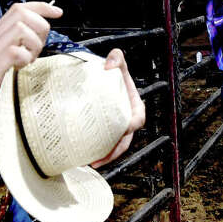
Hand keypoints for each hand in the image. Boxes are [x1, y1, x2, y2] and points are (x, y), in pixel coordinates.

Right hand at [0, 1, 62, 127]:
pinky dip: (23, 58)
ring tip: (27, 62)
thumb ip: (13, 52)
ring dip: (33, 44)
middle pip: (23, 14)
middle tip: (36, 51)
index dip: (41, 7)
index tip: (57, 13)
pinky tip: (21, 69)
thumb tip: (34, 47)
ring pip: (20, 29)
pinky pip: (13, 52)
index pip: (19, 9)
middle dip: (40, 28)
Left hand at [90, 48, 145, 167]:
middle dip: (114, 152)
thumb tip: (109, 64)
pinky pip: (105, 143)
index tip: (124, 130)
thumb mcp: (117, 64)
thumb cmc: (113, 73)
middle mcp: (128, 120)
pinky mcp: (108, 131)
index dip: (131, 126)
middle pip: (126, 140)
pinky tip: (85, 155)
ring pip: (116, 146)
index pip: (138, 119)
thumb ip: (117, 59)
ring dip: (105, 156)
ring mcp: (118, 127)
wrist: (103, 78)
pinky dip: (97, 151)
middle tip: (99, 159)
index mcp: (135, 106)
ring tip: (90, 163)